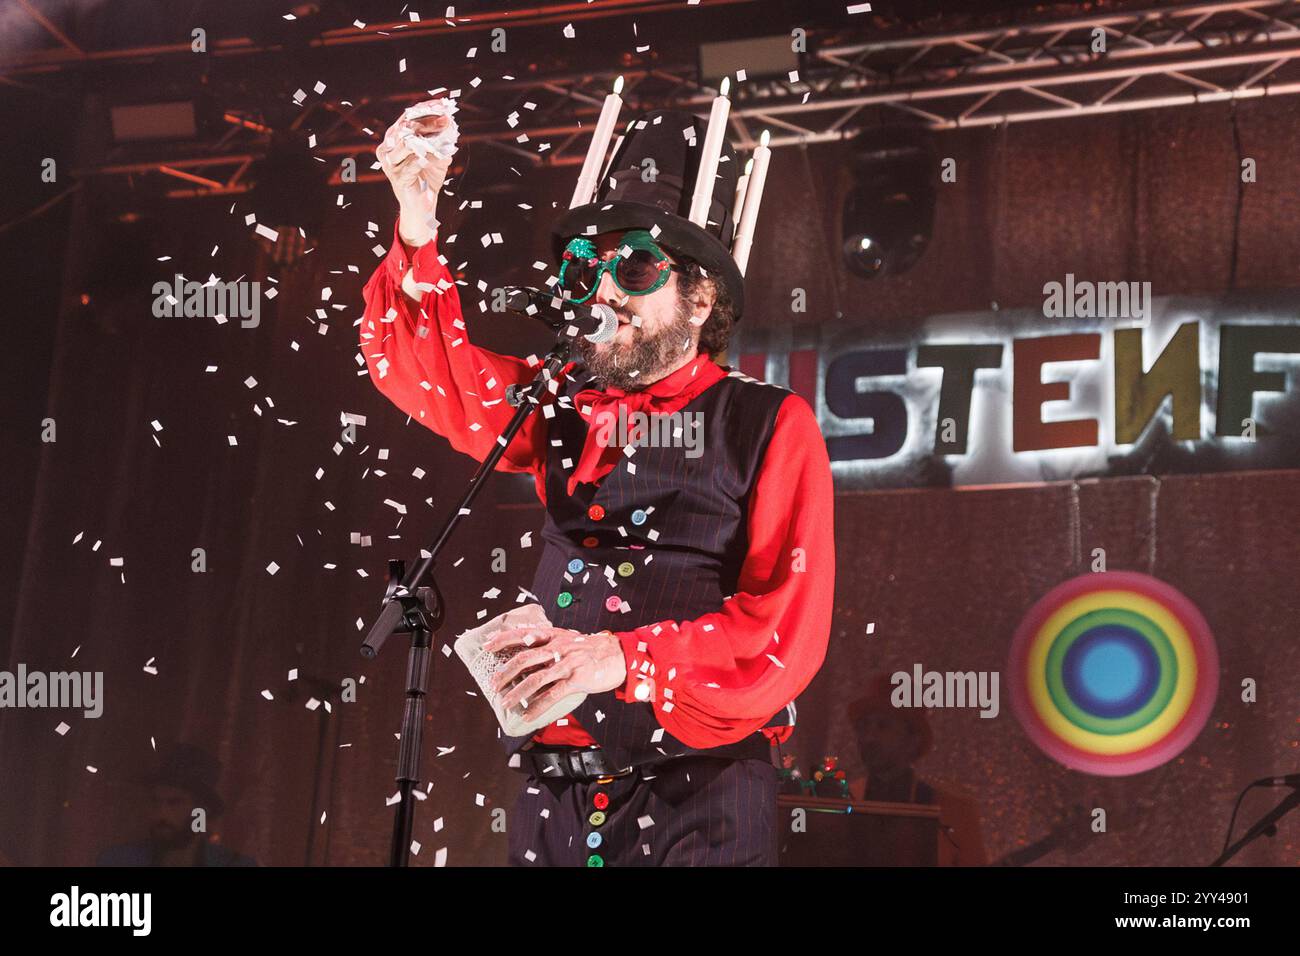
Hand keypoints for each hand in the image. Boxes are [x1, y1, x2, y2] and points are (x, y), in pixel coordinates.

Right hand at [377, 108, 453, 242]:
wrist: (422, 204)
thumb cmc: (427, 176)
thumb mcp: (438, 154)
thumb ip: (442, 139)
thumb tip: (451, 123)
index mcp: (394, 138)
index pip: (408, 117)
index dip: (425, 108)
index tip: (442, 104)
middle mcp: (387, 148)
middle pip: (406, 128)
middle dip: (428, 121)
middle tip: (446, 119)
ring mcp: (390, 164)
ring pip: (407, 144)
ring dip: (427, 138)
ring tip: (443, 133)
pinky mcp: (397, 178)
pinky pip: (411, 165)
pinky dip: (426, 159)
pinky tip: (437, 156)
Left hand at [483, 626, 627, 721]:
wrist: (619, 654)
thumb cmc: (591, 648)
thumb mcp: (569, 639)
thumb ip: (550, 644)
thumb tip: (527, 656)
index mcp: (555, 635)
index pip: (524, 634)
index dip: (503, 639)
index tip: (487, 645)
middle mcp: (559, 647)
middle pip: (525, 658)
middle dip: (506, 672)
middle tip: (493, 684)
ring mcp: (568, 664)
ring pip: (536, 679)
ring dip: (517, 692)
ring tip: (505, 702)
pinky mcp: (577, 680)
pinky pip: (552, 696)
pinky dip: (538, 707)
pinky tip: (528, 716)